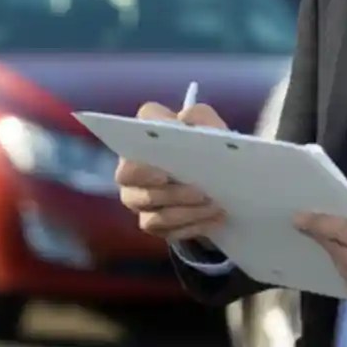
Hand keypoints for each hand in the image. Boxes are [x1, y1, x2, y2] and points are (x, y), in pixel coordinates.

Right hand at [115, 101, 228, 241]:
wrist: (217, 179)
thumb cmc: (207, 148)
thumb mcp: (212, 128)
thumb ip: (202, 117)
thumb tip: (186, 119)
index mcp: (143, 136)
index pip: (133, 133)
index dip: (145, 146)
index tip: (164, 166)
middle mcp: (129, 167)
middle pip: (130, 177)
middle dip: (168, 189)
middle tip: (200, 192)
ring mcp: (135, 197)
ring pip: (150, 208)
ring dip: (186, 210)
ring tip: (214, 205)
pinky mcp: (149, 221)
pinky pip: (163, 228)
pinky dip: (191, 225)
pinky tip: (214, 219)